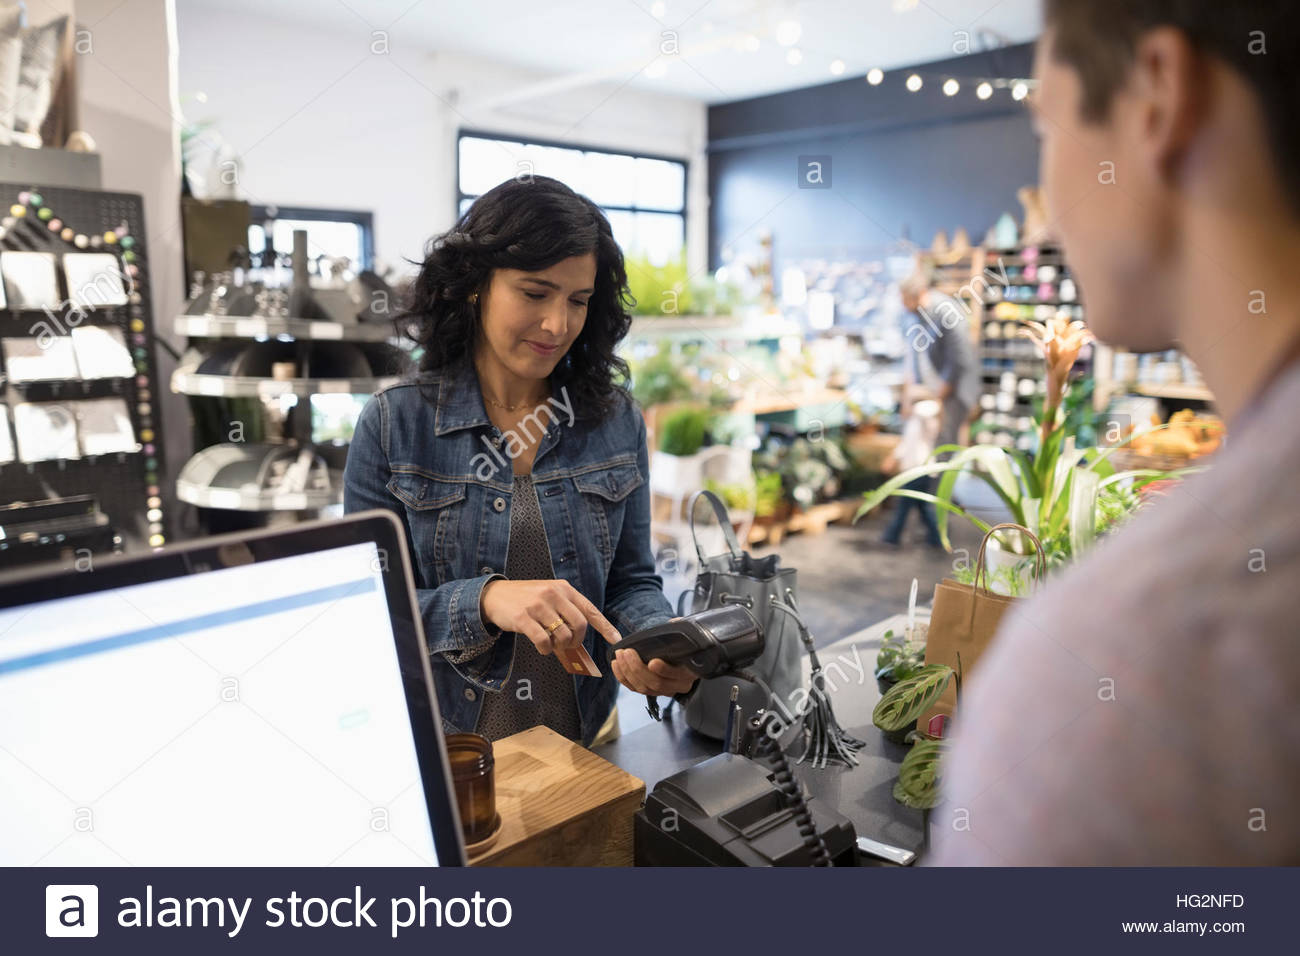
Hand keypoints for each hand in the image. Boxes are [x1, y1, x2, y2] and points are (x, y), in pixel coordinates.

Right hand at [480, 578, 619, 656]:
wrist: (494, 595)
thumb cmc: (526, 599)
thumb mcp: (549, 596)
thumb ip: (565, 611)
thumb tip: (580, 638)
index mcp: (564, 588)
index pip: (590, 610)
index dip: (605, 627)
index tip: (616, 640)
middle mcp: (553, 594)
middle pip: (579, 625)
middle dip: (577, 641)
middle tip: (569, 645)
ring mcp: (538, 605)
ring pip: (562, 636)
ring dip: (559, 646)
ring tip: (550, 644)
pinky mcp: (523, 618)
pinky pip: (543, 641)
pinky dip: (545, 649)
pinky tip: (541, 647)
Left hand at [605, 616, 697, 697]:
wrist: (678, 654)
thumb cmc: (682, 643)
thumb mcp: (685, 635)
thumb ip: (680, 629)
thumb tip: (673, 623)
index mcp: (690, 672)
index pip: (677, 675)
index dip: (664, 670)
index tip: (653, 662)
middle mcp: (679, 685)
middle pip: (657, 684)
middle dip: (638, 668)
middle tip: (628, 652)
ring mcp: (664, 690)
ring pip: (643, 688)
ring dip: (628, 671)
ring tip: (620, 654)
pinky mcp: (650, 691)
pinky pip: (634, 688)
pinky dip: (623, 677)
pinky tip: (616, 664)